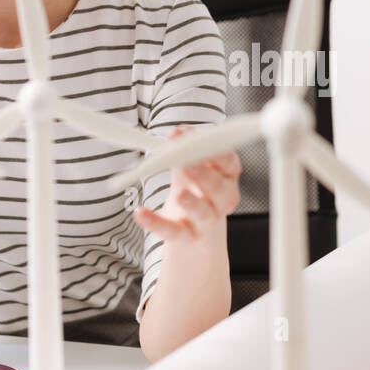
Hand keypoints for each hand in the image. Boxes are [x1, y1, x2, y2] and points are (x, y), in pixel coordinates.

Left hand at [133, 125, 241, 245]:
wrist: (194, 232)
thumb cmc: (195, 192)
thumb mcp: (192, 169)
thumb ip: (186, 150)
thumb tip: (178, 132)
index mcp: (226, 178)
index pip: (229, 163)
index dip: (215, 151)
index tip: (197, 139)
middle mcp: (221, 201)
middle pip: (219, 189)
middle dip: (204, 175)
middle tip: (187, 162)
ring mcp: (206, 222)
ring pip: (203, 214)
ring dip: (192, 203)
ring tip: (180, 194)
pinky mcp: (186, 237)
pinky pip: (173, 232)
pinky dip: (155, 223)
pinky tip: (140, 213)